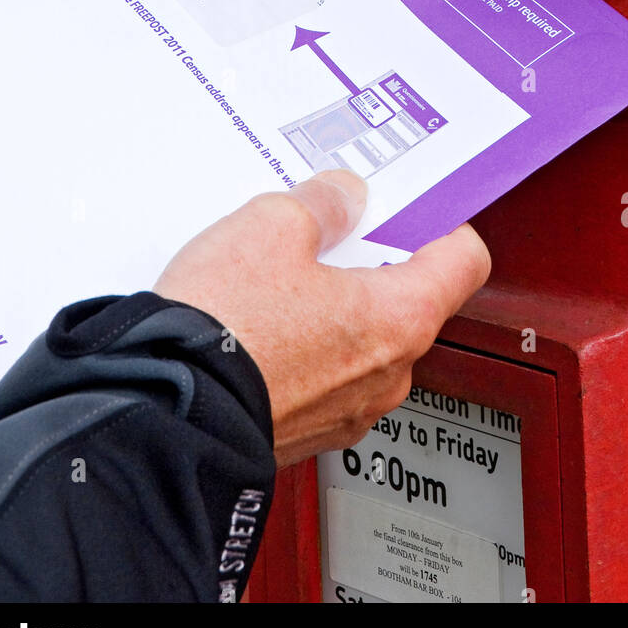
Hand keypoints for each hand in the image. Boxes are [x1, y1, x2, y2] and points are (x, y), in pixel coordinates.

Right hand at [153, 170, 490, 466]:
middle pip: (410, 299)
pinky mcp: (307, 430)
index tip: (412, 207)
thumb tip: (343, 196)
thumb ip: (324, 203)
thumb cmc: (224, 331)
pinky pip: (325, 374)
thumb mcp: (272, 225)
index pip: (465, 261)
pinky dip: (305, 346)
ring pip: (363, 339)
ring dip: (334, 306)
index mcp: (400, 319)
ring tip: (278, 277)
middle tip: (329, 232)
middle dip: (371, 261)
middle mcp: (388, 374)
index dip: (440, 222)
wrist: (162, 413)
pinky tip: (260, 322)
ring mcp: (349, 410)